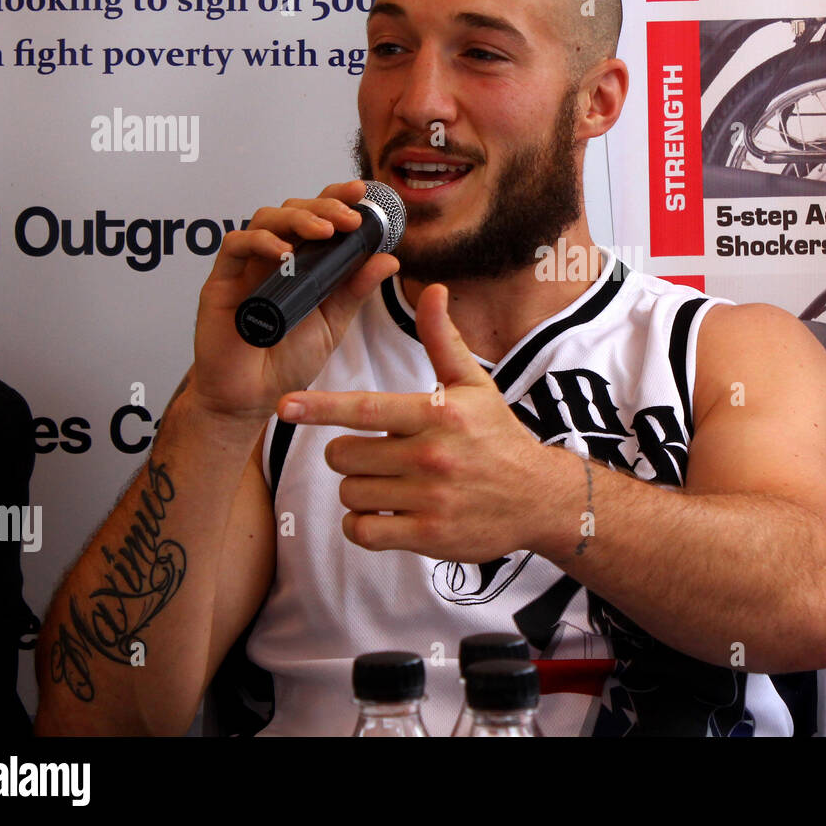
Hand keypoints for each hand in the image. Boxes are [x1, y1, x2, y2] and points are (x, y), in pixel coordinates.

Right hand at [188, 181, 399, 421]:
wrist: (253, 397)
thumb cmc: (289, 358)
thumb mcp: (333, 321)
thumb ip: (356, 289)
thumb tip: (389, 258)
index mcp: (302, 261)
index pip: (318, 217)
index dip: (337, 199)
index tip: (362, 194)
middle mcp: (274, 257)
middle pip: (293, 210)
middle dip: (323, 207)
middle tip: (349, 218)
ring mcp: (247, 267)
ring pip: (264, 219)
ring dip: (297, 219)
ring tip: (324, 232)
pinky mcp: (221, 281)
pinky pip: (234, 246)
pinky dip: (259, 242)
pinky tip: (283, 253)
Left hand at [277, 283, 564, 562]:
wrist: (539, 499)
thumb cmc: (498, 437)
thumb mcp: (474, 384)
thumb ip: (443, 339)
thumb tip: (434, 289)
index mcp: (438, 414)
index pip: (365, 409)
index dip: (321, 407)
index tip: (286, 407)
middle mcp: (432, 456)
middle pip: (344, 456)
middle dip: (348, 454)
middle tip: (376, 454)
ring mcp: (430, 499)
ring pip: (351, 493)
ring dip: (359, 489)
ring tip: (389, 483)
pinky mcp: (429, 537)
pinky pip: (364, 531)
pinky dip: (364, 525)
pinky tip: (384, 514)